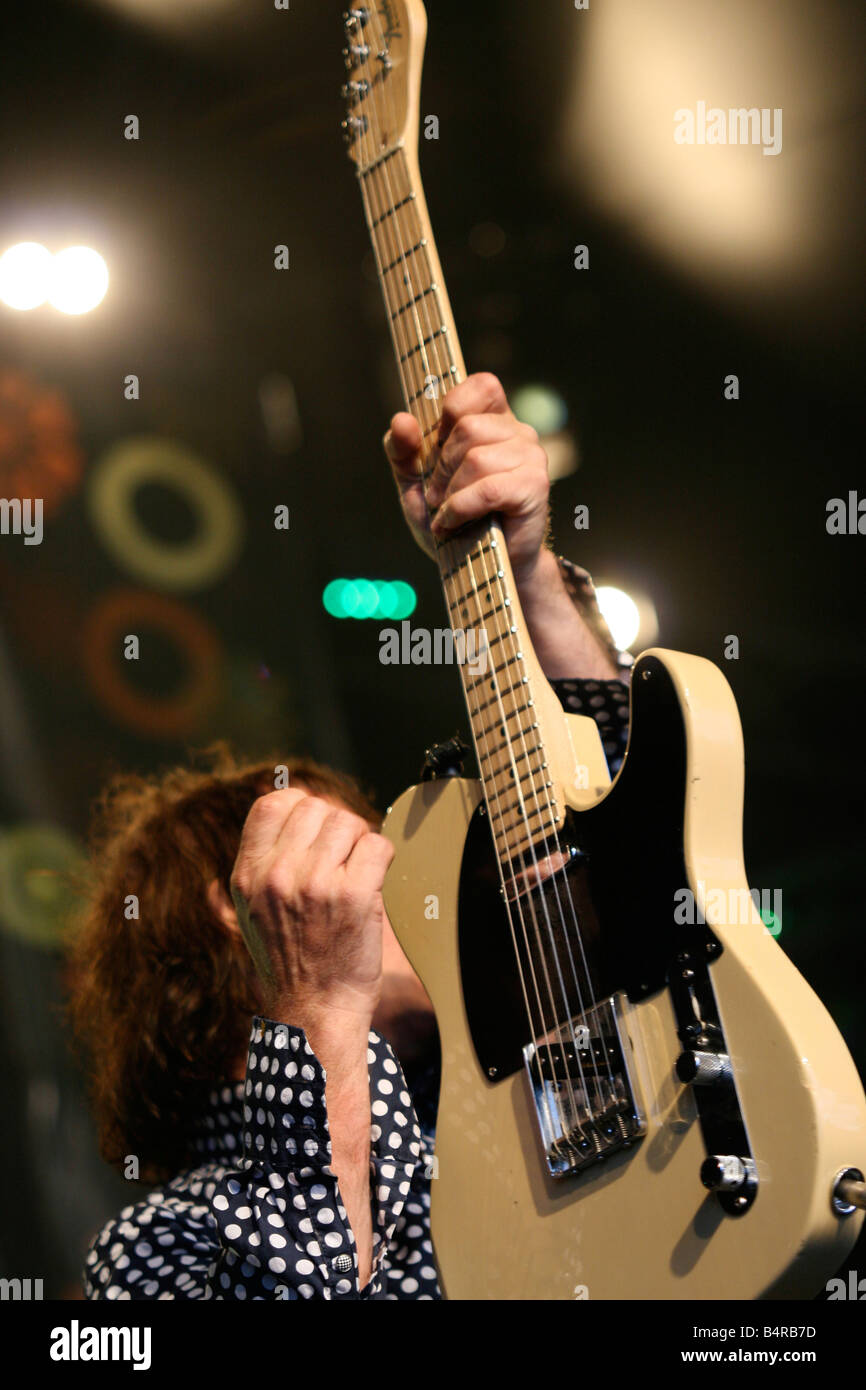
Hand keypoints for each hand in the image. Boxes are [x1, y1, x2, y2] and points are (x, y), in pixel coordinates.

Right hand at [230, 789, 394, 1032]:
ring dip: (359, 843)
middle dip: (335, 828)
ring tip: (355, 875)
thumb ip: (266, 859)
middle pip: (317, 808)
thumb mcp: (253, 909)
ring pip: (349, 822)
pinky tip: (374, 882)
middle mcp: (276, 874)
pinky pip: (377, 845)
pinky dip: (383, 858)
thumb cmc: (291, 961)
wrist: (314, 1012)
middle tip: (341, 861)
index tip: (315, 830)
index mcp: (247, 874)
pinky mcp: (353, 895)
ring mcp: (315, 883)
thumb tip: (294, 802)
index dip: (300, 807)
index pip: (272, 803)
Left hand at [383, 372, 550, 584]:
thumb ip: (402, 450)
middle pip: (468, 427)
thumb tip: (402, 420)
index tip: (437, 447)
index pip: (481, 386)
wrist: (481, 568)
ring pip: (476, 458)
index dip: (452, 411)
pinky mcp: (534, 487)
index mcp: (496, 419)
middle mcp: (520, 432)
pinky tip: (452, 522)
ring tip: (447, 512)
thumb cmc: (453, 519)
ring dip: (450, 492)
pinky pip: (487, 488)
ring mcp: (531, 458)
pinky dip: (459, 508)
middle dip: (441, 466)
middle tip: (437, 495)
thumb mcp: (415, 482)